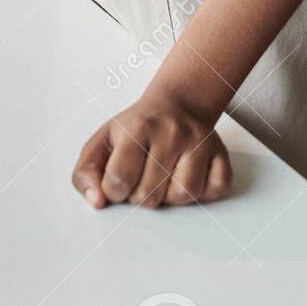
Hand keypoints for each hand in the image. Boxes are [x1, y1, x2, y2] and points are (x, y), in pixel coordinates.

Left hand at [72, 91, 231, 209]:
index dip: (114, 190)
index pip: (118, 181)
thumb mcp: (101, 141)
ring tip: (164, 177)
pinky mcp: (221, 153)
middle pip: (150, 196)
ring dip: (170, 196)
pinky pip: (215, 190)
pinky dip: (202, 192)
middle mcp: (171, 132)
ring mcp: (199, 141)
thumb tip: (97, 202)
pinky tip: (188, 175)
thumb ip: (86, 173)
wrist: (177, 103)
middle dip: (140, 195)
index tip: (118, 178)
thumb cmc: (136, 128)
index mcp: (137, 127)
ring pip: (184, 195)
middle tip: (142, 175)